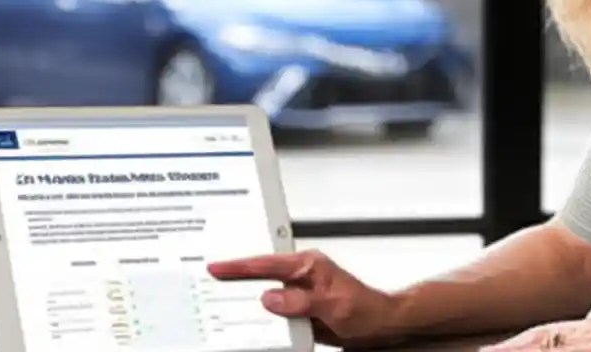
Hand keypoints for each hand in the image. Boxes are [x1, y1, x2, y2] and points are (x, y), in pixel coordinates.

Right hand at [208, 249, 404, 348]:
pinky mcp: (299, 310)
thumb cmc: (366, 310)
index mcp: (309, 265)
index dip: (240, 266)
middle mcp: (302, 276)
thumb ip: (301, 301)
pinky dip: (261, 319)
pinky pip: (274, 313)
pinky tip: (249, 324)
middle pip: (261, 276)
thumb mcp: (333, 305)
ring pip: (265, 296)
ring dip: (247, 301)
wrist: (381, 326)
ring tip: (221, 305)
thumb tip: (271, 298)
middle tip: (209, 282)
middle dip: (236, 279)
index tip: (218, 267)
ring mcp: (298, 293)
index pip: (268, 264)